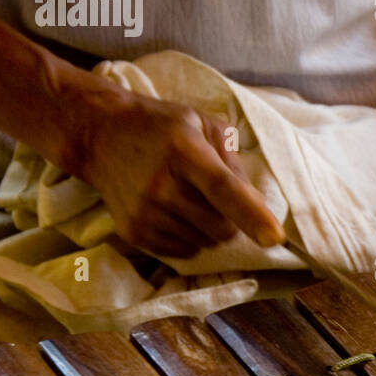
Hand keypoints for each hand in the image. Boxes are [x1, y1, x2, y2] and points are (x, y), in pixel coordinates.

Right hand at [69, 89, 284, 258]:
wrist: (100, 135)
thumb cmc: (162, 127)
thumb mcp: (202, 124)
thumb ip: (233, 159)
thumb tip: (254, 201)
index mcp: (184, 150)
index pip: (222, 188)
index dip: (251, 214)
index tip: (275, 238)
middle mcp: (161, 185)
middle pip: (221, 226)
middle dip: (234, 220)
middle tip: (220, 198)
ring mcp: (144, 212)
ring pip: (206, 243)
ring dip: (211, 228)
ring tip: (192, 199)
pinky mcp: (134, 233)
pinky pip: (184, 251)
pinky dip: (191, 237)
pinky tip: (176, 211)